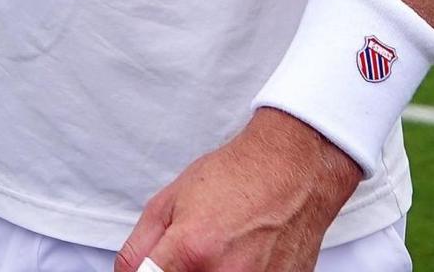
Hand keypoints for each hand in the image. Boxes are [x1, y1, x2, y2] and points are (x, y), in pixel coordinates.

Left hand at [113, 110, 361, 271]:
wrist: (293, 173)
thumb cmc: (234, 179)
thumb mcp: (167, 203)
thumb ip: (139, 248)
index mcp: (191, 251)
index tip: (153, 268)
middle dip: (181, 270)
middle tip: (191, 254)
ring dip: (209, 271)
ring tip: (221, 251)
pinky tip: (243, 257)